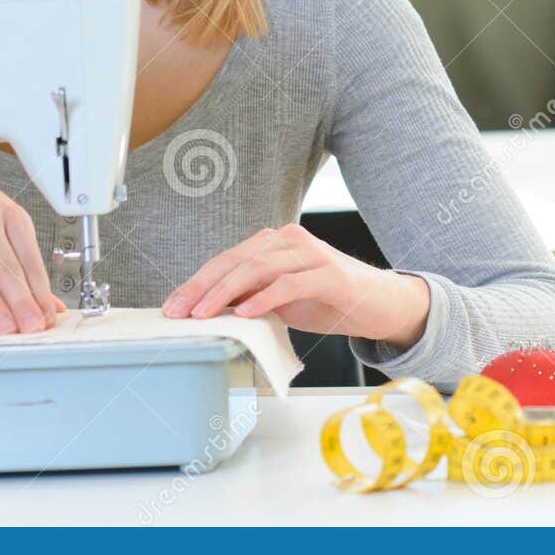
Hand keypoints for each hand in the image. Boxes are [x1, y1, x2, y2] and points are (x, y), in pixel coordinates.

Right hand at [0, 147, 63, 335]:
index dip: (40, 292)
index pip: (30, 258)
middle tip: (33, 328)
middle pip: (6, 267)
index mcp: (10, 214)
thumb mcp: (0, 219)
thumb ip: (23, 260)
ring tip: (6, 330)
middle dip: (22, 301)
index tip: (49, 317)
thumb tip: (49, 302)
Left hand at [162, 223, 431, 349]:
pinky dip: (265, 298)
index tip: (173, 305)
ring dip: (225, 294)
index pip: (226, 260)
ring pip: (257, 269)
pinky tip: (246, 312)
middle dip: (202, 288)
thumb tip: (208, 311)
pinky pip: (290, 283)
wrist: (381, 303)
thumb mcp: (282, 300)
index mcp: (274, 244)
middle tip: (179, 312)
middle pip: (235, 261)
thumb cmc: (329, 300)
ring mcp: (311, 254)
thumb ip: (251, 297)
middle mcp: (289, 240)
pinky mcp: (329, 274)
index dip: (196, 282)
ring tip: (204, 314)